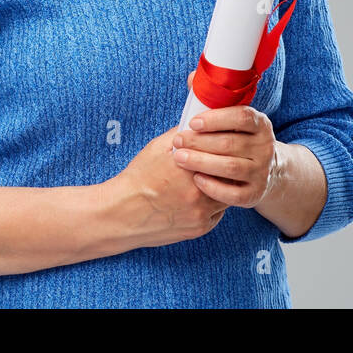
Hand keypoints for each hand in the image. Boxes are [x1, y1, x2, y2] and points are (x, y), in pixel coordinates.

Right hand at [105, 123, 228, 248]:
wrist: (122, 213)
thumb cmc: (138, 178)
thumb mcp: (157, 148)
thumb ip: (181, 135)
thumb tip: (200, 124)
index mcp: (190, 166)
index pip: (223, 151)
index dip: (226, 146)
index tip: (226, 142)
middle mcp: (199, 191)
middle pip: (229, 174)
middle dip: (228, 166)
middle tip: (226, 159)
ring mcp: (201, 212)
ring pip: (227, 194)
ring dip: (224, 185)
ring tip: (215, 176)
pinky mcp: (200, 228)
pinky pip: (218, 213)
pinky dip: (214, 203)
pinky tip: (203, 196)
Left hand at [174, 69, 280, 208]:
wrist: (265, 170)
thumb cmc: (238, 138)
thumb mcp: (232, 119)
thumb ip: (212, 100)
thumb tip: (192, 78)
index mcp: (261, 124)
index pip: (242, 116)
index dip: (217, 118)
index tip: (193, 122)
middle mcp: (265, 147)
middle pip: (231, 143)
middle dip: (200, 142)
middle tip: (177, 140)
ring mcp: (262, 172)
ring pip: (230, 167)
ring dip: (202, 162)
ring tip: (180, 157)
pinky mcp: (255, 194)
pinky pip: (233, 194)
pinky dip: (213, 187)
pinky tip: (196, 179)